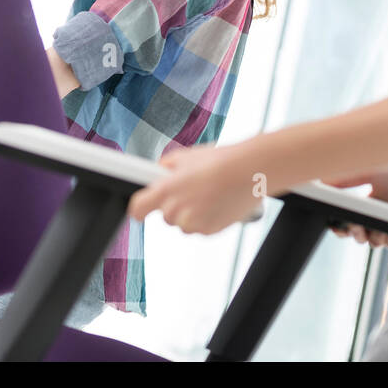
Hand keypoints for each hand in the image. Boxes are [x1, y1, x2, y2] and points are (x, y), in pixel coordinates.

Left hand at [128, 143, 263, 234]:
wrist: (249, 172)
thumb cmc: (219, 161)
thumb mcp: (186, 156)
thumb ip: (165, 167)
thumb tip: (158, 173)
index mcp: (166, 190)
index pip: (138, 209)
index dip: (140, 209)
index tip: (144, 208)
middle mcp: (176, 210)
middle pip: (165, 216)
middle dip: (175, 205)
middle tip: (192, 189)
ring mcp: (193, 223)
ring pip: (183, 224)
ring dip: (191, 214)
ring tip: (208, 194)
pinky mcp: (209, 231)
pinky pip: (200, 228)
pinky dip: (206, 219)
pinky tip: (217, 202)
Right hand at [323, 158, 387, 247]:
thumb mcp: (369, 171)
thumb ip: (345, 178)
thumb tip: (321, 182)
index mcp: (369, 201)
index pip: (347, 219)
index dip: (340, 226)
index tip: (337, 227)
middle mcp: (380, 214)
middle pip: (359, 235)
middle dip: (355, 234)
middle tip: (357, 228)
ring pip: (374, 242)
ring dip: (374, 235)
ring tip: (381, 224)